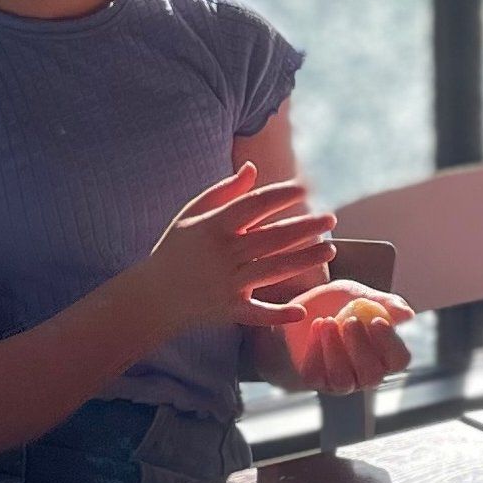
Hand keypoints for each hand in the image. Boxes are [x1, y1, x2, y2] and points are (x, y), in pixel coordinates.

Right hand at [136, 162, 336, 336]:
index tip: (305, 187)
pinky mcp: (228, 309)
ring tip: (330, 250)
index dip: (282, 194)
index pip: (255, 205)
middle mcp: (223, 254)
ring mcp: (226, 283)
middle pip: (272, 237)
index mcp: (214, 226)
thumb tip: (252, 169)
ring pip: (272, 270)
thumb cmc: (175, 249)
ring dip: (303, 260)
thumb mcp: (192, 215)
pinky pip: (256, 312)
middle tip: (330, 218)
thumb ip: (223, 192)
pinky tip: (301, 310)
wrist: (152, 295)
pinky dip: (277, 314)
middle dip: (304, 227)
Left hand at [274, 281, 412, 391]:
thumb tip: (408, 315)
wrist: (304, 306)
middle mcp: (366, 374)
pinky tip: (316, 326)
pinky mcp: (315, 380)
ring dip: (335, 350)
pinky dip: (315, 350)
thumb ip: (385, 303)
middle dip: (360, 347)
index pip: (398, 360)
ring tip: (327, 321)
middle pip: (372, 375)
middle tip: (350, 320)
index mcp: (385, 356)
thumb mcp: (361, 295)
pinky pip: (315, 376)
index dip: (390, 344)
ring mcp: (340, 381)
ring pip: (343, 380)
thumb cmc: (340, 302)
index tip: (377, 321)